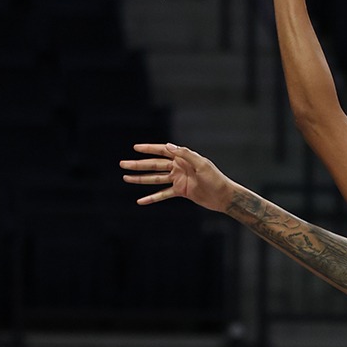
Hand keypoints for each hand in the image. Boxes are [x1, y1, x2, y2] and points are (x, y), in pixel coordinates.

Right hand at [121, 143, 235, 212]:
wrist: (224, 196)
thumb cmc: (216, 178)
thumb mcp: (201, 164)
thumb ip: (184, 154)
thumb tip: (168, 145)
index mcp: (183, 158)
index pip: (162, 151)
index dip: (148, 149)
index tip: (135, 148)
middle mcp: (178, 167)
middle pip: (154, 165)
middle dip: (138, 164)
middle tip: (123, 164)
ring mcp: (178, 179)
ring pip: (155, 179)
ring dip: (140, 179)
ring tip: (126, 178)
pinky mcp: (180, 191)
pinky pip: (163, 194)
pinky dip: (152, 198)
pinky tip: (141, 201)